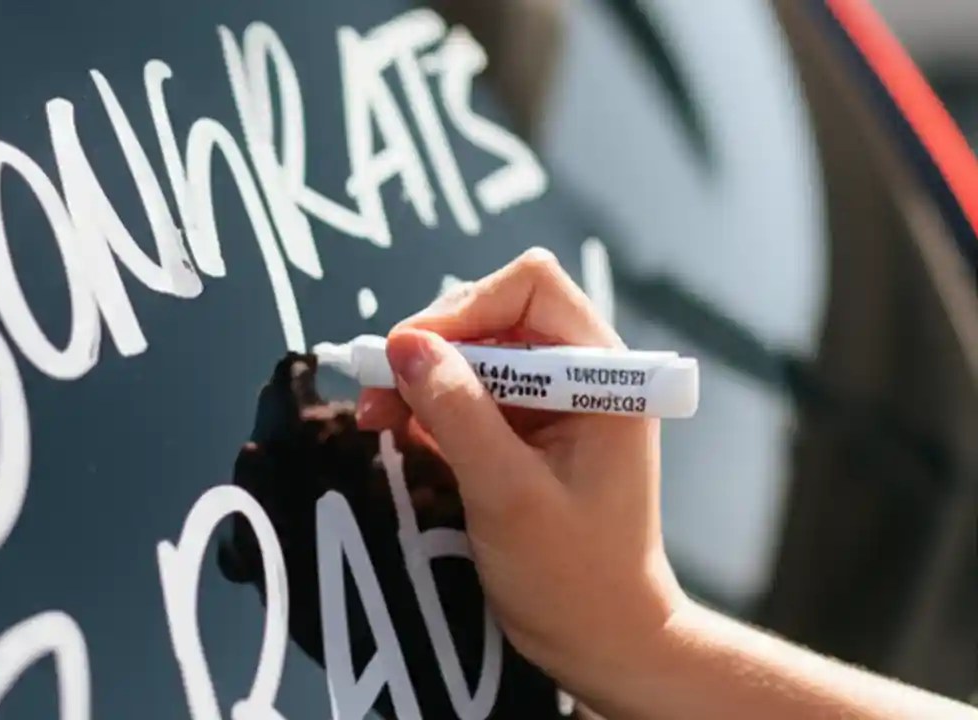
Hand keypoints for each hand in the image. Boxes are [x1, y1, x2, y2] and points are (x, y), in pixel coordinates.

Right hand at [358, 248, 687, 699]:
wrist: (601, 643)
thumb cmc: (573, 576)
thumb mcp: (508, 493)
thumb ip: (457, 412)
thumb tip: (403, 346)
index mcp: (602, 374)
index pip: (530, 287)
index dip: (465, 307)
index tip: (411, 353)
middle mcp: (578, 375)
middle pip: (492, 314)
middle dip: (431, 347)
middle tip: (379, 394)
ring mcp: (550, 404)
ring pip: (470, 354)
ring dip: (419, 379)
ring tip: (376, 418)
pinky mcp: (523, 433)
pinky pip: (465, 395)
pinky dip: (426, 407)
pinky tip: (397, 433)